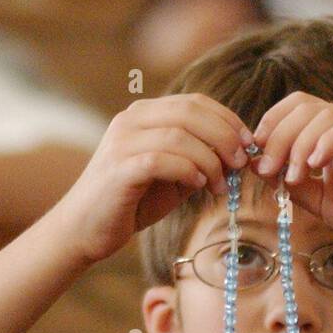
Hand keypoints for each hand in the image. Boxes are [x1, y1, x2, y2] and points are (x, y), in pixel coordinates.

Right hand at [55, 95, 253, 264]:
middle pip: (191, 112)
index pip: (195, 102)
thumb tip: (240, 152)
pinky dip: (188, 170)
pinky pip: (162, 159)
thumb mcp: (173, 174)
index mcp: (145, 114)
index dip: (228, 119)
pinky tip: (199, 185)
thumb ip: (200, 158)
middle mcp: (131, 120)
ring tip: (220, 184)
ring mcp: (122, 141)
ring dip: (210, 159)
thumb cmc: (132, 202)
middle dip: (225, 136)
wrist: (83, 230)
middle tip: (241, 163)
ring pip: (180, 134)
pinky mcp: (118, 168)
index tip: (249, 145)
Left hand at [249, 92, 332, 262]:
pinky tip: (315, 167)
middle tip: (267, 170)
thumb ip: (289, 180)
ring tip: (293, 177)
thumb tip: (254, 164)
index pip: (294, 108)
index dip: (270, 126)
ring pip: (320, 114)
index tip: (256, 158)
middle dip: (276, 136)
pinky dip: (325, 144)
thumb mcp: (318, 199)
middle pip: (301, 106)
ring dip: (297, 145)